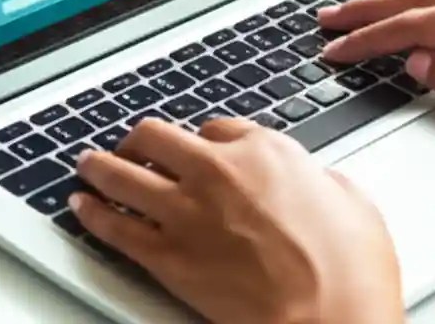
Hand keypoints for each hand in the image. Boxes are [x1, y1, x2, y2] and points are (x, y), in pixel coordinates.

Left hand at [70, 119, 403, 323]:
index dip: (205, 140)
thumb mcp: (352, 201)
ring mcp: (186, 213)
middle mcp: (219, 171)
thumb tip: (316, 184)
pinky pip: (113, 226)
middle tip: (134, 146)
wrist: (328, 319)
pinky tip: (82, 207)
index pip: (217, 129)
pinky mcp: (166, 258)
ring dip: (100, 166)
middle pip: (158, 138)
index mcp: (267, 151)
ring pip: (122, 174)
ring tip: (88, 165)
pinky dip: (92, 214)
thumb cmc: (349, 270)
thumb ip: (322, 182)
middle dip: (141, 140)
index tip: (201, 149)